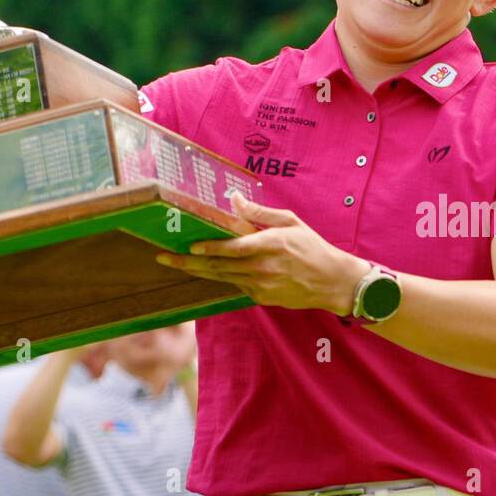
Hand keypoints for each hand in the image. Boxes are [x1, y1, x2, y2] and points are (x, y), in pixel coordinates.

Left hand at [154, 193, 369, 314]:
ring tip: (174, 265)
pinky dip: (220, 277)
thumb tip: (234, 198)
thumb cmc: (312, 247)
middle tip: (162, 258)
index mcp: (270, 246)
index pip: (233, 248)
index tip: (188, 247)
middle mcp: (262, 268)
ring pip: (222, 278)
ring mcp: (261, 286)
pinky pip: (235, 284)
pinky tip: (204, 270)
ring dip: (197, 272)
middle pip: (218, 267)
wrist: (333, 282)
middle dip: (187, 263)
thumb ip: (259, 213)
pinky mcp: (261, 297)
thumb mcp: (290, 221)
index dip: (209, 248)